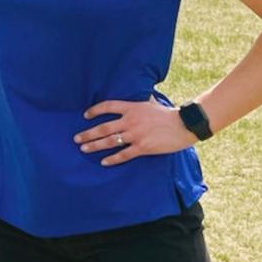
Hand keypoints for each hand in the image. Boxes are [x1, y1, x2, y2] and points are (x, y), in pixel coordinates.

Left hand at [75, 98, 198, 165]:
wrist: (184, 125)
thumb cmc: (168, 114)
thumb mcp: (151, 103)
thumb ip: (139, 104)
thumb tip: (136, 99)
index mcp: (132, 107)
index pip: (108, 106)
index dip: (94, 110)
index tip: (85, 115)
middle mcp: (130, 120)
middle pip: (103, 127)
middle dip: (88, 134)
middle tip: (76, 139)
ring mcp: (136, 134)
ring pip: (109, 141)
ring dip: (94, 146)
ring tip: (84, 149)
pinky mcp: (142, 147)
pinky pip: (123, 154)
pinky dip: (112, 159)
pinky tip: (103, 162)